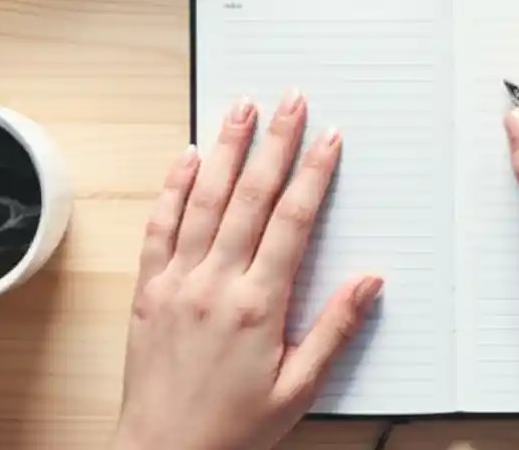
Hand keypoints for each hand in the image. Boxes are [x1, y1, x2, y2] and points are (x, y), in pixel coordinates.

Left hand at [114, 92, 382, 449]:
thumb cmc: (233, 428)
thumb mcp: (299, 388)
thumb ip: (334, 329)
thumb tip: (370, 282)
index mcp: (258, 305)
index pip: (292, 222)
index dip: (313, 174)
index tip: (328, 139)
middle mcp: (215, 283)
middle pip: (249, 196)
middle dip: (275, 142)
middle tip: (290, 101)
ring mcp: (177, 282)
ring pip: (203, 200)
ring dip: (224, 149)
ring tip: (240, 109)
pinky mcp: (149, 290)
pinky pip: (160, 227)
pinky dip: (173, 188)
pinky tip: (186, 158)